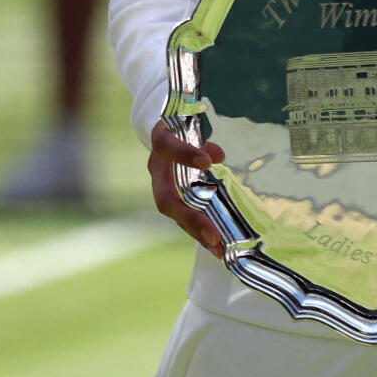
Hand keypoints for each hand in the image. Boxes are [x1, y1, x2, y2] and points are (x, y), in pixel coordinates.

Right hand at [146, 121, 228, 257]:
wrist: (168, 135)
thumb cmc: (184, 130)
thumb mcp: (194, 128)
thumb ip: (205, 141)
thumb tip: (219, 155)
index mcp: (160, 142)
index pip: (166, 146)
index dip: (184, 155)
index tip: (207, 161)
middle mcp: (157, 170)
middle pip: (166, 198)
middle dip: (190, 217)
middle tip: (214, 234)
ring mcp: (162, 188)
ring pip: (175, 214)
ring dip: (197, 232)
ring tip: (218, 248)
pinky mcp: (172, 201)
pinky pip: (182, 220)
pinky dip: (199, 234)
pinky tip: (216, 247)